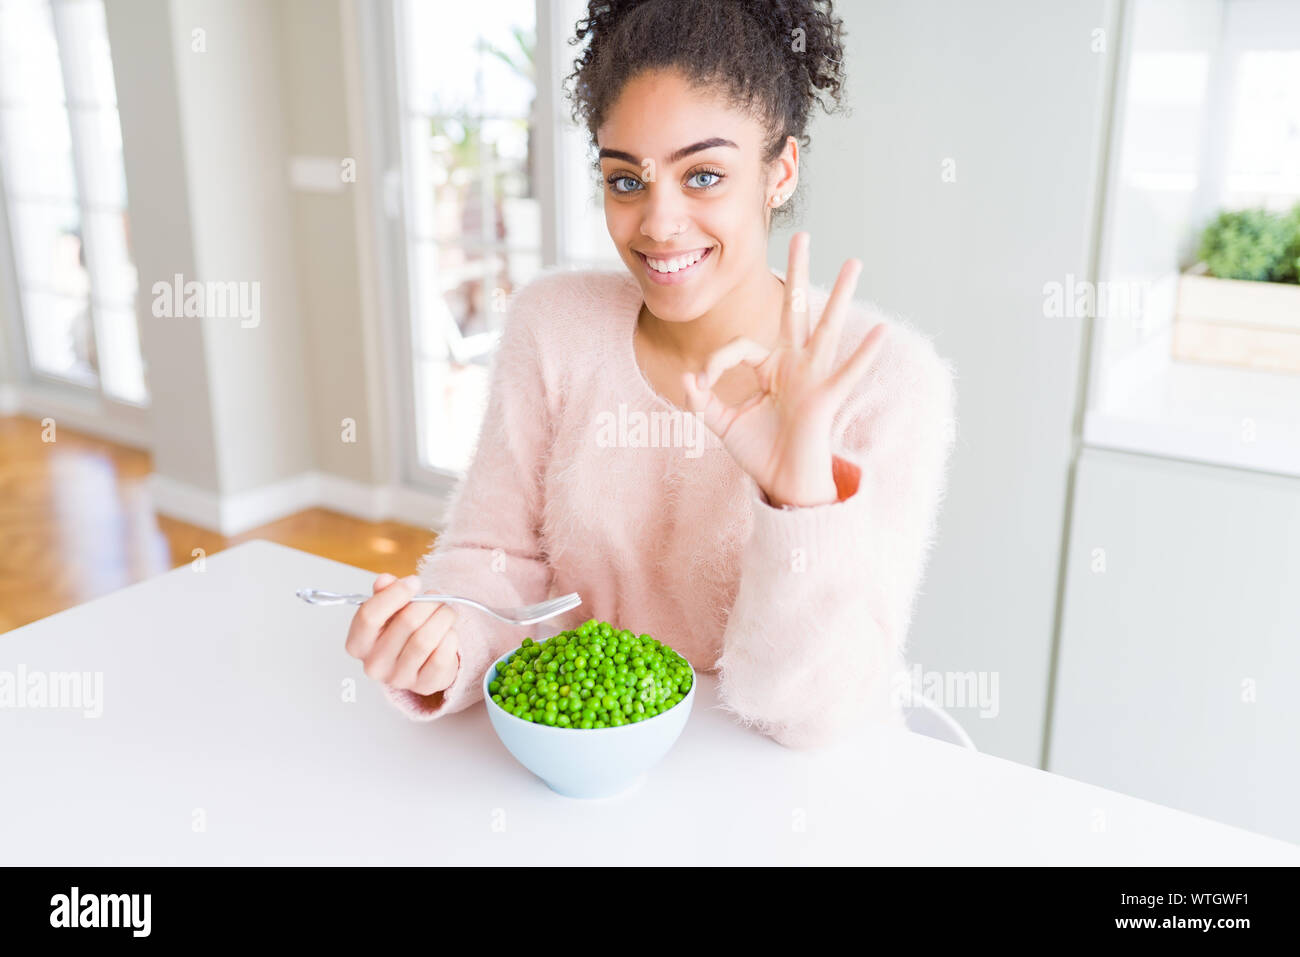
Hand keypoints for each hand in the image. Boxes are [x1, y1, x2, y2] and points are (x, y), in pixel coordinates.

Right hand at [345, 573, 460, 697]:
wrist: (421, 661)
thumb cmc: (402, 632)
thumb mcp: (388, 610)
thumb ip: (384, 593)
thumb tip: (384, 581)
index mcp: (358, 644)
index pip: (369, 616)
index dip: (395, 594)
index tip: (414, 582)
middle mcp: (374, 665)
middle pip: (405, 622)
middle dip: (427, 603)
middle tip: (437, 597)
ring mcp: (399, 679)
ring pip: (425, 639)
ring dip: (442, 618)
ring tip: (446, 611)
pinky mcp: (424, 685)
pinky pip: (442, 655)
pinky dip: (450, 637)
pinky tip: (448, 633)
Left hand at [682, 231, 887, 507]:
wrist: (781, 483)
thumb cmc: (759, 453)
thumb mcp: (722, 423)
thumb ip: (701, 400)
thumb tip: (686, 375)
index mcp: (771, 367)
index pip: (740, 346)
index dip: (715, 362)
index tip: (701, 383)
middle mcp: (794, 365)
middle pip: (794, 309)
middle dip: (797, 272)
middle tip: (801, 234)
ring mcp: (813, 378)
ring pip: (826, 328)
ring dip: (841, 294)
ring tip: (855, 261)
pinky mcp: (826, 398)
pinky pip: (846, 372)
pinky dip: (862, 354)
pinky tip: (879, 331)